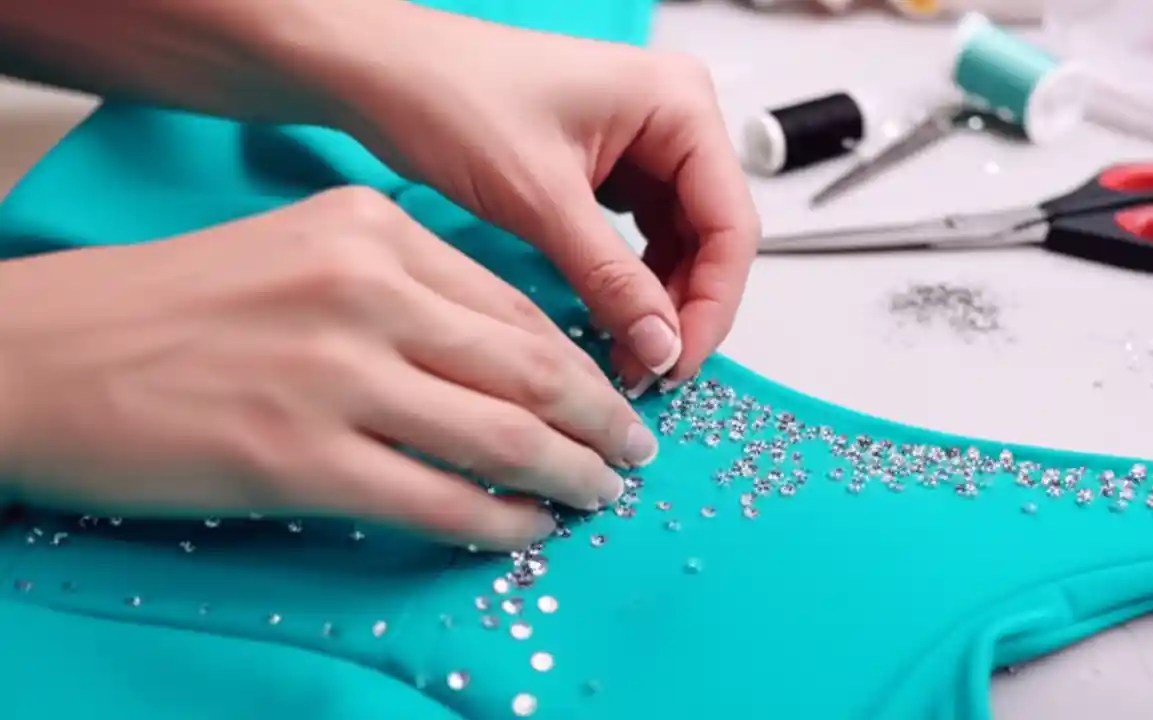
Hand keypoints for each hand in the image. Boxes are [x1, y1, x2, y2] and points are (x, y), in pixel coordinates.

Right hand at [0, 188, 656, 550]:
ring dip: (570, 473)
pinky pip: (439, 500)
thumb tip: (501, 358)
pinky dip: (498, 520)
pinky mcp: (302, 461)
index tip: (610, 394)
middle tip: (637, 454)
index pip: (515, 304)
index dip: (580, 359)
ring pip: (502, 434)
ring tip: (602, 496)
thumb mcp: (300, 255)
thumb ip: (403, 292)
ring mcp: (337, 377)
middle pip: (531, 366)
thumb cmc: (167, 306)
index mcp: (371, 231)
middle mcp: (366, 292)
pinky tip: (525, 528)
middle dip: (602, 419)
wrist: (42, 355)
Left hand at [326, 7, 759, 395]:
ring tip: (629, 356)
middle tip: (652, 371)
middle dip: (684, 308)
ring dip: (658, 303)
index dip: (712, 303)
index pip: (730, 222)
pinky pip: (641, 238)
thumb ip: (611, 277)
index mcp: (677, 103)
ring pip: (679, 244)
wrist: (382, 74)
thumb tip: (662, 348)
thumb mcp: (540, 198)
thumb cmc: (451, 96)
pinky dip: (630, 283)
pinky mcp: (609, 168)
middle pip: (712, 236)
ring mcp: (643, 144)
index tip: (680, 361)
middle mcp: (672, 119)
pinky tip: (614, 320)